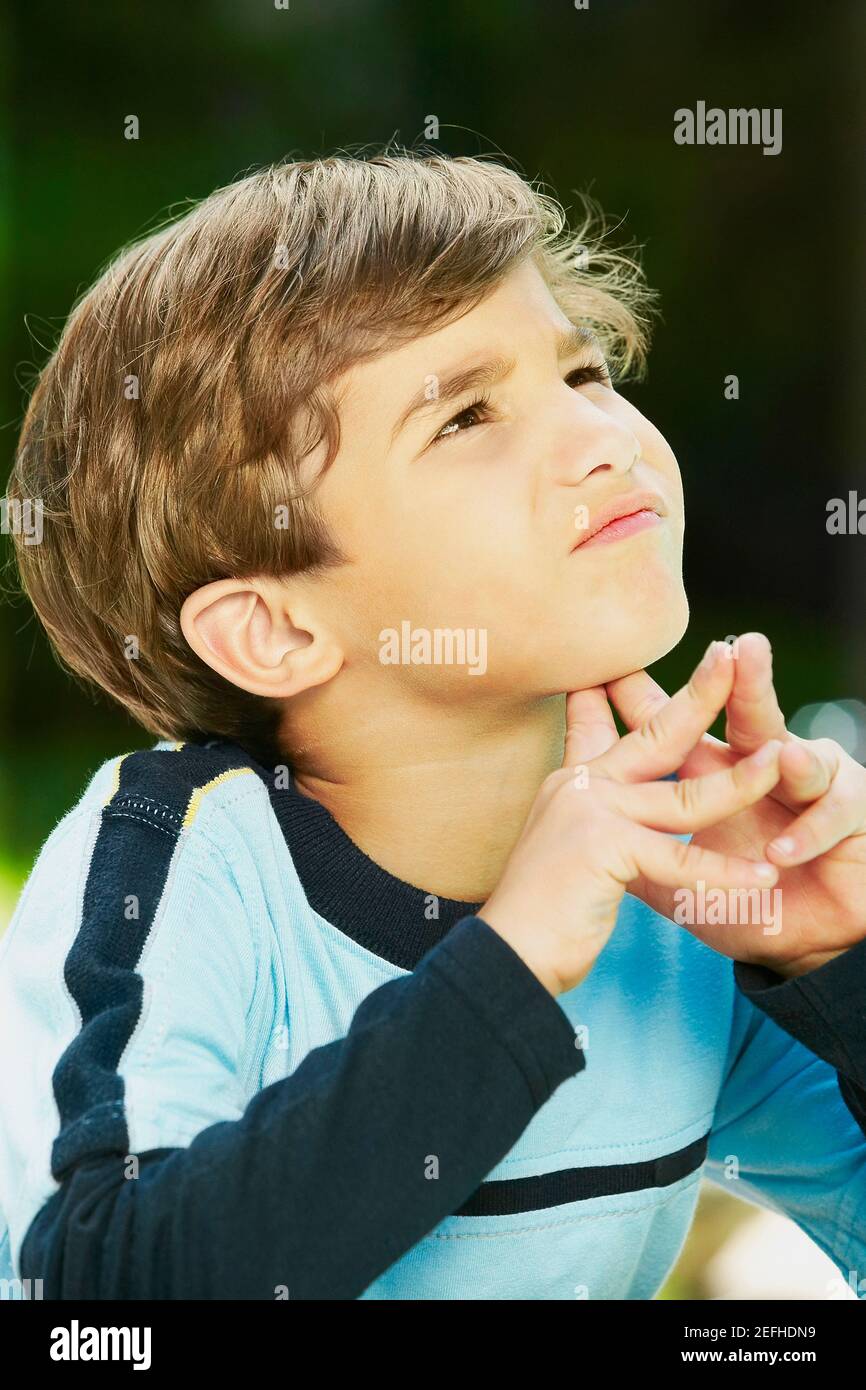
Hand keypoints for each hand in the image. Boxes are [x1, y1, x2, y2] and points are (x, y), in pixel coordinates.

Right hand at [480, 643, 781, 996]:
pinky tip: (761, 875)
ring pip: (683, 796)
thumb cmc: (539, 906)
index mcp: (573, 781)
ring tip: (779, 764)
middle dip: (700, 694)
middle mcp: (582, 785)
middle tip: (729, 656)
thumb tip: (584, 774)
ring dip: (738, 783)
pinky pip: (679, 860)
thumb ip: (581, 804)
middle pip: (656, 734)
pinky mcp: (605, 848)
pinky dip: (724, 872)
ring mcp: (592, 812)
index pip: (598, 721)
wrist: (509, 950)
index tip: (638, 656)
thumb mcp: (560, 839)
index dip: (622, 688)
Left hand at [606, 633, 865, 977]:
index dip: (650, 698)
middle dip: (740, 684)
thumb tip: (577, 837)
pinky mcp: (853, 818)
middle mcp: (767, 767)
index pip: (680, 727)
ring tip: (781, 758)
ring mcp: (814, 788)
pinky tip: (784, 849)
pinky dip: (810, 832)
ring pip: (806, 757)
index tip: (614, 667)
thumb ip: (639, 846)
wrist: (810, 943)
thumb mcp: (680, 878)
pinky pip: (835, 814)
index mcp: (718, 773)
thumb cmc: (748, 902)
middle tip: (731, 650)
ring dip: (787, 761)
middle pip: (748, 718)